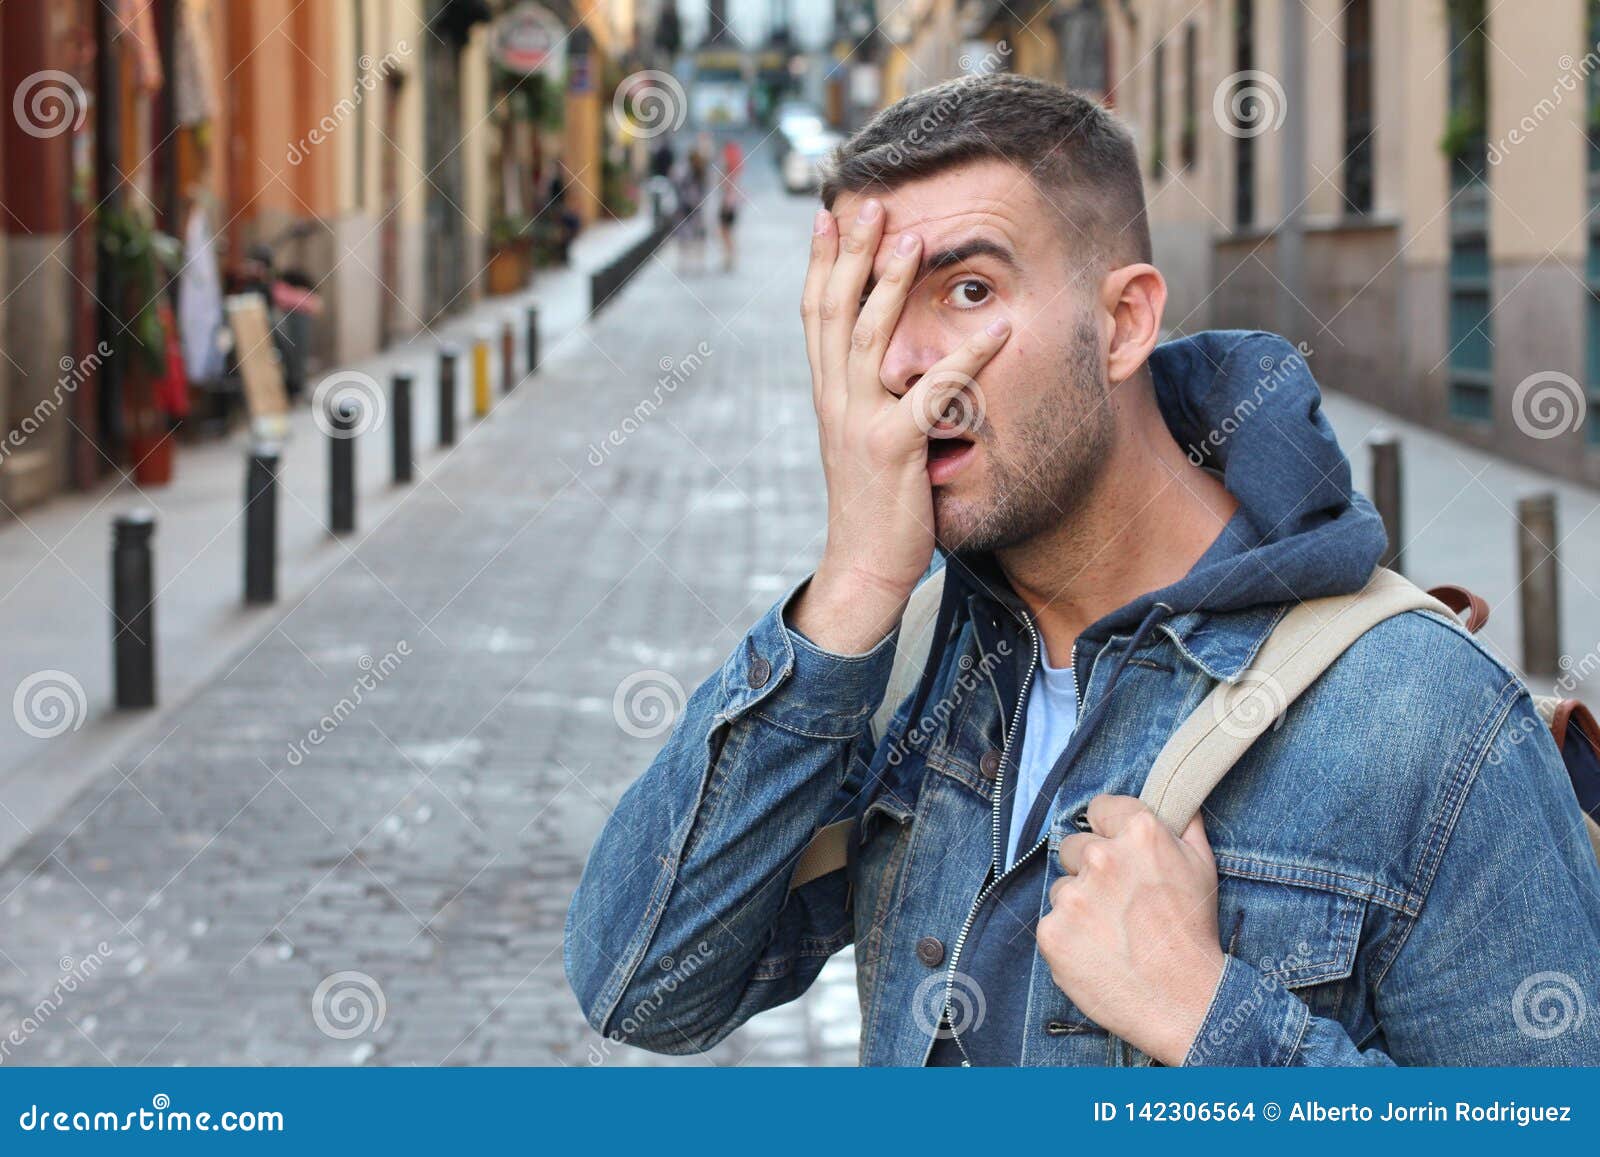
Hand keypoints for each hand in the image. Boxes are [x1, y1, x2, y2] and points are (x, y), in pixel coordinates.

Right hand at [789, 201, 1010, 653]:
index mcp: (829, 395)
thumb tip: (893, 361)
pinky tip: (998, 330)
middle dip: (852, 252)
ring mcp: (861, 423)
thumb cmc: (874, 506)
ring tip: (915, 236)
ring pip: (870, 338)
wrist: (863, 568)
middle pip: (836, 311)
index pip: (816, 314)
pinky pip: (932, 394)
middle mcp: (836, 400)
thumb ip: (873, 398)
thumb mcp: (863, 440)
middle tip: (871, 200)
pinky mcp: (894, 449)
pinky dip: (968, 359)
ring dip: (892, 283)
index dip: (822, 262)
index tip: (828, 214)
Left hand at [1038, 794, 1226, 1065]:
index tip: (1117, 850)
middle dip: (1091, 868)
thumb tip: (1173, 801)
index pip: (1100, 808)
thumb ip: (1183, 825)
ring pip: (1062, 887)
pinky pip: (1052, 923)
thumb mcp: (1203, 867)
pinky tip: (1098, 953)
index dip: (1108, 830)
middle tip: (1119, 902)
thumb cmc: (1196, 935)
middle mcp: (1101, 856)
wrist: (1186, 1003)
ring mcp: (1073, 894)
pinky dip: (1069, 937)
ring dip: (1079, 905)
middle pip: (1074, 846)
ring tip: (1113, 934)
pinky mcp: (1052, 931)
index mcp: (1139, 833)